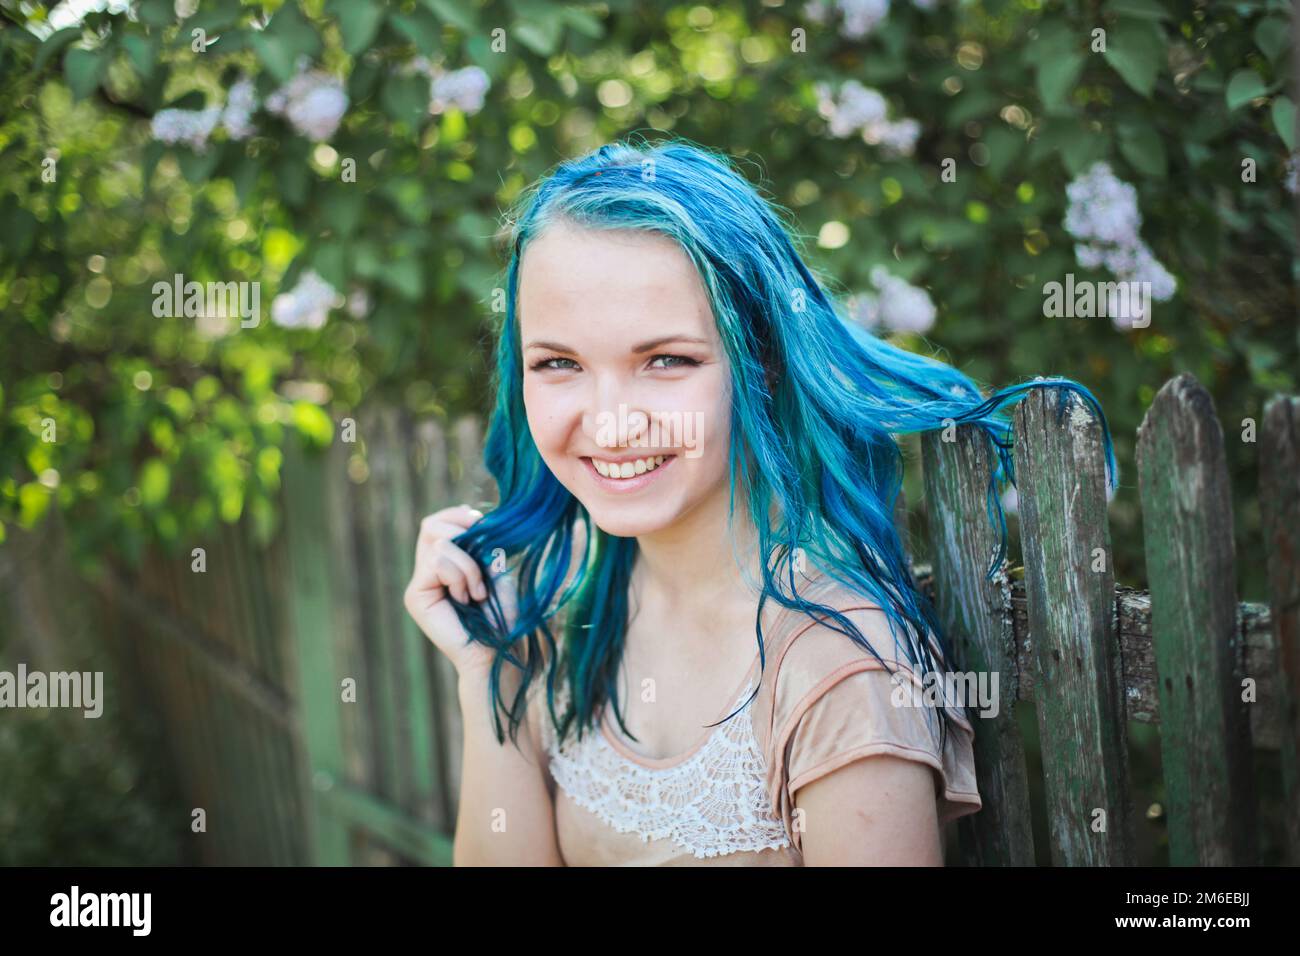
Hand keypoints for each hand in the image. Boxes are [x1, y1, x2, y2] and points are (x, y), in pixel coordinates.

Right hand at [403, 504, 515, 678]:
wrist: (499, 647)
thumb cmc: (503, 613)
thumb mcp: (495, 567)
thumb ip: (478, 543)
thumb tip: (469, 513)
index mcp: (446, 561)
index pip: (439, 521)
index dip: (460, 516)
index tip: (484, 526)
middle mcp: (427, 570)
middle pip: (431, 525)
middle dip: (462, 533)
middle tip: (482, 562)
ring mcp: (419, 583)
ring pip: (439, 543)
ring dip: (468, 565)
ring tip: (478, 592)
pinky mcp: (415, 595)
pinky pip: (437, 561)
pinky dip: (461, 575)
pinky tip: (467, 599)